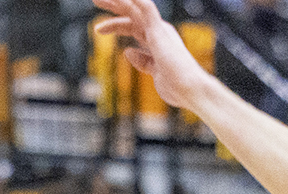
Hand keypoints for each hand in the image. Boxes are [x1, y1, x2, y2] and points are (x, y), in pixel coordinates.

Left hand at [94, 0, 217, 110]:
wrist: (190, 91)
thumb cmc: (177, 87)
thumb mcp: (154, 72)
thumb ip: (143, 61)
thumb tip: (128, 52)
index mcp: (156, 40)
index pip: (131, 26)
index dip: (114, 25)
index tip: (97, 30)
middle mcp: (158, 31)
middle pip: (130, 13)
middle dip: (113, 5)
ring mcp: (159, 29)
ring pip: (135, 7)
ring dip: (118, 0)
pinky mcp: (160, 31)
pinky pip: (147, 9)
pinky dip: (137, 1)